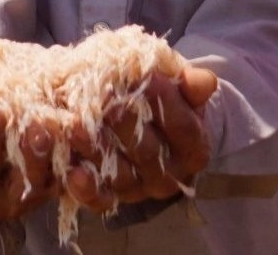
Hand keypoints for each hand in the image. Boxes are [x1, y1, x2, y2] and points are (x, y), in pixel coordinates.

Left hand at [65, 64, 216, 212]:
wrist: (134, 122)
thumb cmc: (160, 100)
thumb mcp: (178, 89)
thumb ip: (190, 85)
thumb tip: (204, 81)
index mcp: (194, 151)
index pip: (184, 128)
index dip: (167, 104)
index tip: (150, 78)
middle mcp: (169, 177)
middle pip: (148, 151)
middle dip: (125, 121)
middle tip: (104, 93)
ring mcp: (138, 190)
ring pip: (120, 173)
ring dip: (97, 149)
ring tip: (77, 123)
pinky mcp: (110, 197)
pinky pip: (100, 199)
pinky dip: (86, 188)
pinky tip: (73, 171)